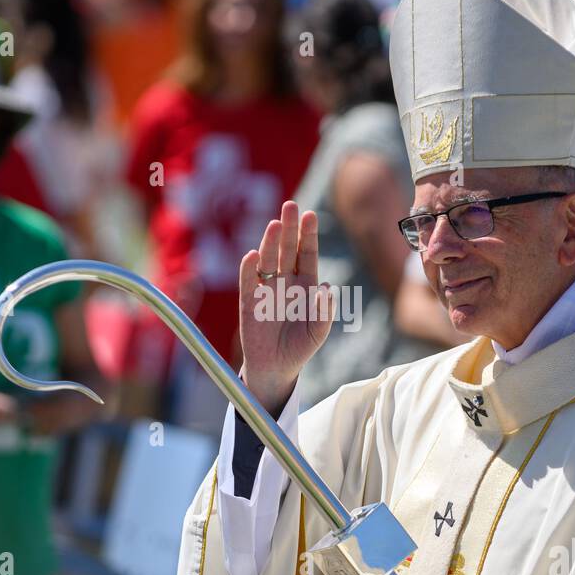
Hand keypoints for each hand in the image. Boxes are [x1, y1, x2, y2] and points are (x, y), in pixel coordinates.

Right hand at [238, 201, 333, 412]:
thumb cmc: (300, 347)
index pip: (306, 254)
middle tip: (290, 206)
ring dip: (270, 242)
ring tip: (275, 225)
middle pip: (287, 249)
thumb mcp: (319, 331)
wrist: (276, 368)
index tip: (310, 215)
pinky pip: (248, 281)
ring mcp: (266, 289)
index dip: (308, 235)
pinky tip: (252, 255)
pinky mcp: (248, 301)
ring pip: (268, 260)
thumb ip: (324, 311)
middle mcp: (285, 281)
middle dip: (289, 228)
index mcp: (306, 284)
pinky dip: (249, 268)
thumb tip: (326, 287)